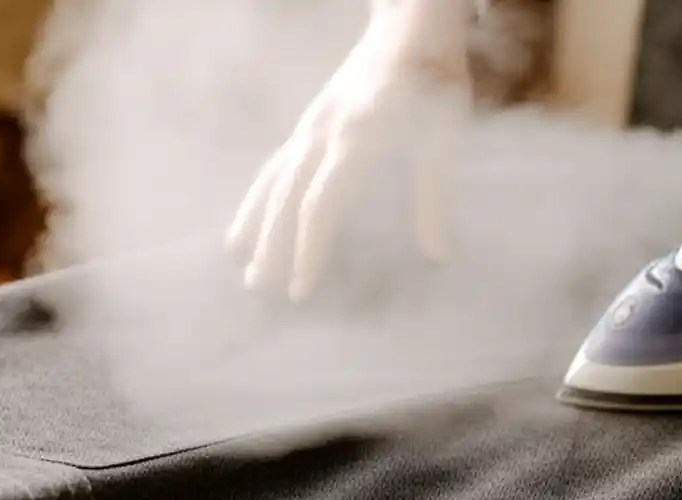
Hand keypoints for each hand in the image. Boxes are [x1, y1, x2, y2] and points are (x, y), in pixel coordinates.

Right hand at [226, 1, 472, 301]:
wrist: (410, 21)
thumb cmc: (434, 77)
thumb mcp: (443, 136)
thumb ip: (435, 196)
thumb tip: (438, 256)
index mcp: (357, 137)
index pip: (321, 206)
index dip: (308, 251)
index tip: (301, 290)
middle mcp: (324, 132)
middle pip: (287, 198)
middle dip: (272, 245)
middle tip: (259, 288)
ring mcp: (312, 124)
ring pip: (274, 178)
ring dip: (256, 220)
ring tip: (238, 256)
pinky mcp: (312, 121)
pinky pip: (278, 162)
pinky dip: (262, 192)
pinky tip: (254, 213)